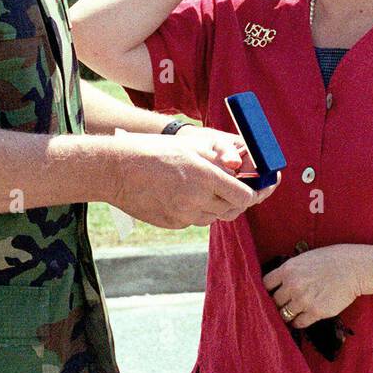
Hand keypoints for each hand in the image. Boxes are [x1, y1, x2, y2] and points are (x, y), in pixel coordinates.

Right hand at [107, 131, 271, 228]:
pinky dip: (197, 210)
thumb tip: (242, 169)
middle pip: (233, 209)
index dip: (253, 193)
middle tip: (235, 188)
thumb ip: (219, 160)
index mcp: (205, 176)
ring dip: (217, 205)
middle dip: (237, 199)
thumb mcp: (191, 148)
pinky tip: (185, 195)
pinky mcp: (173, 223)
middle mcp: (197, 199)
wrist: (118, 170)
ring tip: (206, 188)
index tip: (255, 187)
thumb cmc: (155, 152)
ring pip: (214, 216)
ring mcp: (184, 215)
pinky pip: (195, 220)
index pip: (245, 196)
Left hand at [263, 243, 372, 328]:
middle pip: (274, 301)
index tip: (273, 292)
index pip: (265, 284)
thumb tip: (278, 282)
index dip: (268, 290)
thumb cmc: (331, 259)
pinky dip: (298, 322)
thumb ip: (290, 270)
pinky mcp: (316, 312)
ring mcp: (304, 300)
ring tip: (294, 312)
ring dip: (288, 314)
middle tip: (285, 303)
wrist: (354, 268)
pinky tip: (303, 317)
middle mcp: (293, 285)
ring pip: (284, 314)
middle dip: (279, 303)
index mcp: (288, 269)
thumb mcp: (305, 258)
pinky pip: (298, 323)